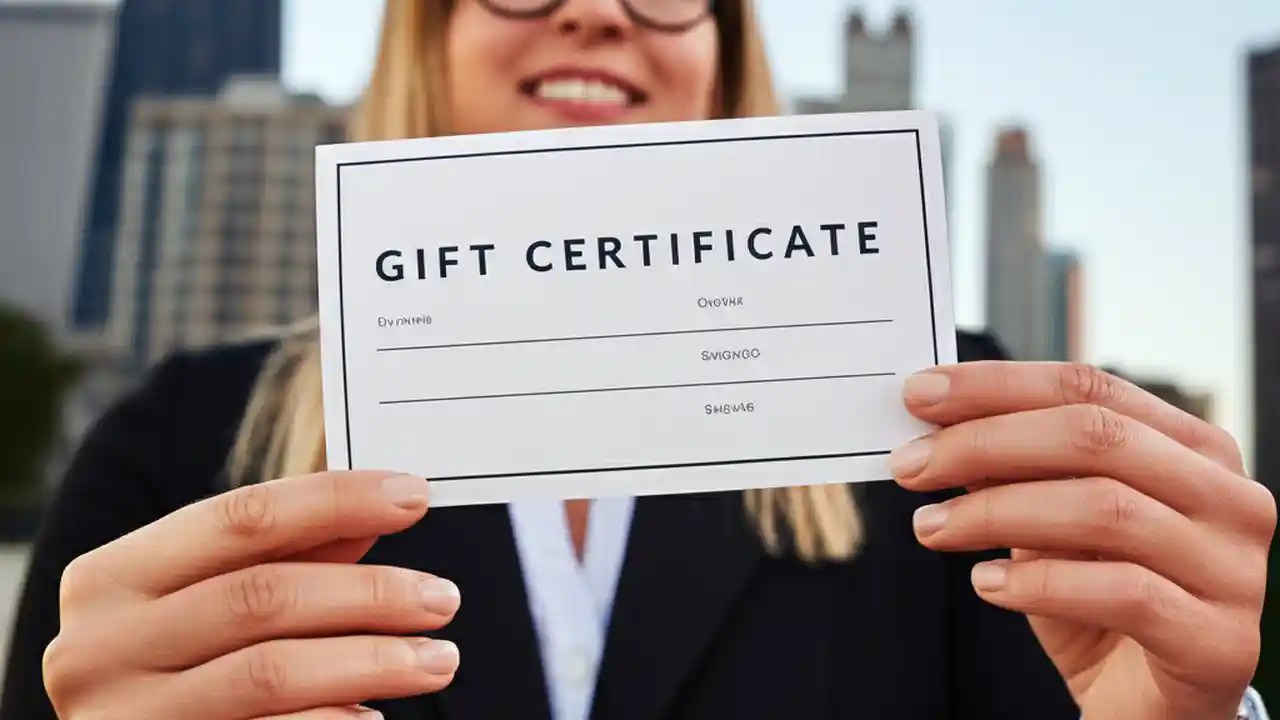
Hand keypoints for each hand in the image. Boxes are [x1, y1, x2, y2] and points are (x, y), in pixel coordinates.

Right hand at [42, 471, 459, 719]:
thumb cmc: (173, 668)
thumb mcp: (208, 600)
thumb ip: (285, 557)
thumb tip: (376, 513)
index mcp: (111, 579)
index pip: (240, 517)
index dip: (335, 500)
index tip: (415, 496)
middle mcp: (100, 647)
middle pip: (263, 596)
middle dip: (369, 592)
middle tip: (442, 597)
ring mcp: (125, 718)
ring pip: (271, 672)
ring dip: (373, 661)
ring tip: (437, 658)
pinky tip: (376, 714)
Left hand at [890, 362, 1275, 719]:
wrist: (1145, 710)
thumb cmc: (1097, 606)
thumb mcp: (1047, 524)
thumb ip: (1012, 470)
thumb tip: (936, 423)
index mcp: (1193, 450)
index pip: (1090, 387)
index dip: (998, 386)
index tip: (920, 395)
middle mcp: (1229, 498)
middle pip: (1096, 437)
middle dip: (985, 443)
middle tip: (910, 465)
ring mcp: (1234, 570)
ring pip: (1104, 509)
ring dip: (995, 513)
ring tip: (930, 527)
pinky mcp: (1219, 641)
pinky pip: (1122, 593)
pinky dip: (1038, 583)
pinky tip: (984, 584)